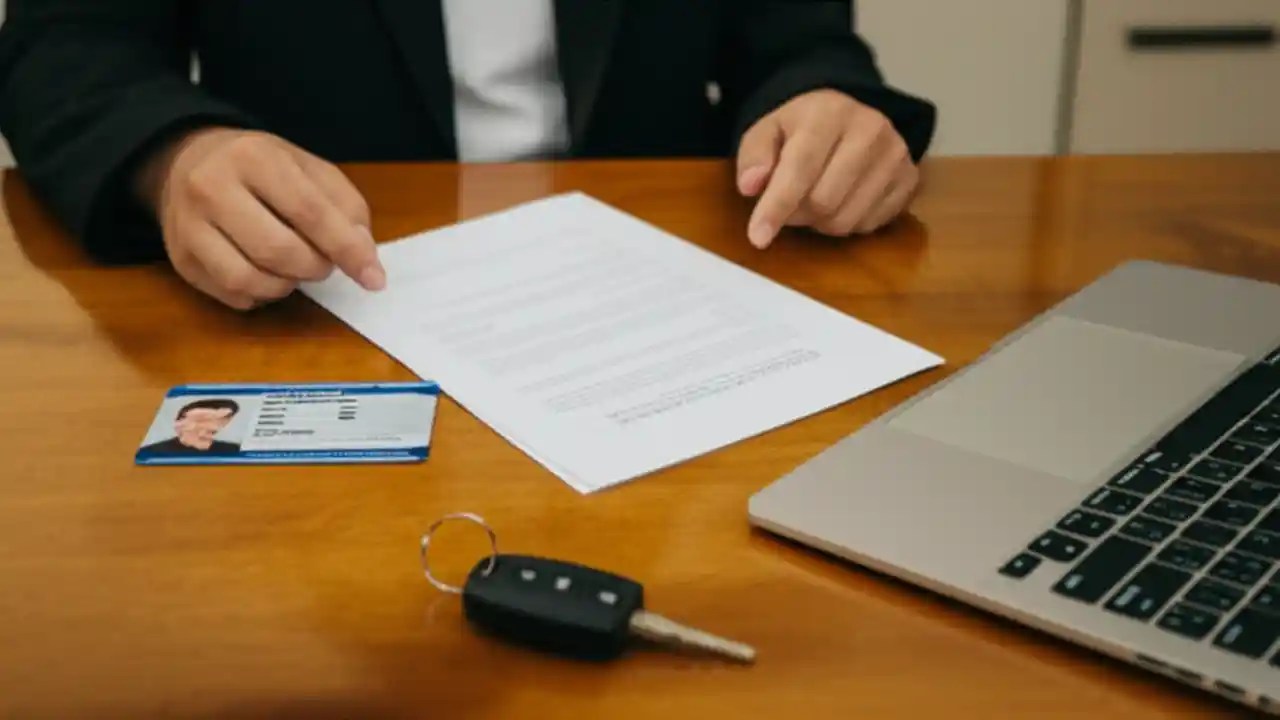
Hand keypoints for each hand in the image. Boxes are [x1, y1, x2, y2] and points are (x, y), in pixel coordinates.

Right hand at [136, 128, 384, 309]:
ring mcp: (188, 226)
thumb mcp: (309, 170)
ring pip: (250, 280)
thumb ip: (346, 209)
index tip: (374, 278)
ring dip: (287, 285)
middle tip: (323, 262)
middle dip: (315, 267)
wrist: (188, 161)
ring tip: (294, 267)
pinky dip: (262, 295)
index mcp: (253, 157)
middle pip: (278, 251)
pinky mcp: (181, 260)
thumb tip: (365, 258)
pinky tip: (266, 273)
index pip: (309, 212)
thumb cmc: (261, 168)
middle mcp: (211, 188)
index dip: (347, 249)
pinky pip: (233, 295)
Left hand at [736, 89, 919, 247]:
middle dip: (796, 215)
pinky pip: (869, 225)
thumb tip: (750, 186)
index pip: (800, 168)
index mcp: (829, 112)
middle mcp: (870, 129)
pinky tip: (840, 201)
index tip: (757, 237)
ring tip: (813, 199)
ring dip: (819, 223)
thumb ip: (754, 156)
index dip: (776, 206)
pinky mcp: (909, 179)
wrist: (847, 116)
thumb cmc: (800, 128)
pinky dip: (846, 223)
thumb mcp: (767, 131)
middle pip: (823, 202)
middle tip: (787, 205)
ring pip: (846, 220)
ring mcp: (896, 155)